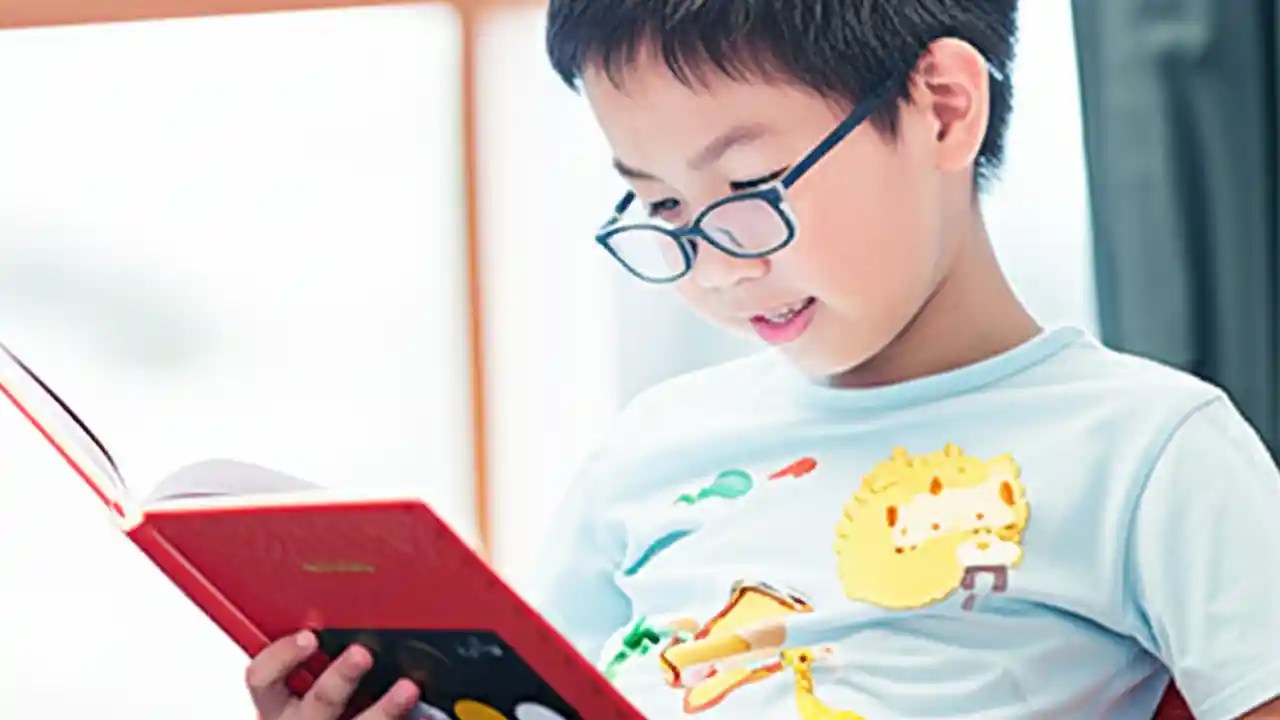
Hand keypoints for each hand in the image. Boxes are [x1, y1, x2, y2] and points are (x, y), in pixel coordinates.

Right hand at [246, 630, 420, 719]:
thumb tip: (345, 612)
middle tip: (361, 654)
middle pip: (318, 702)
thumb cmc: (321, 707)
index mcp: (280, 704)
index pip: (263, 678)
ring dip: (384, 708)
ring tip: (407, 688)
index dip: (282, 656)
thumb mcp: (303, 685)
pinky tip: (423, 716)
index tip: (309, 637)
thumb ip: (317, 657)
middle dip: (339, 677)